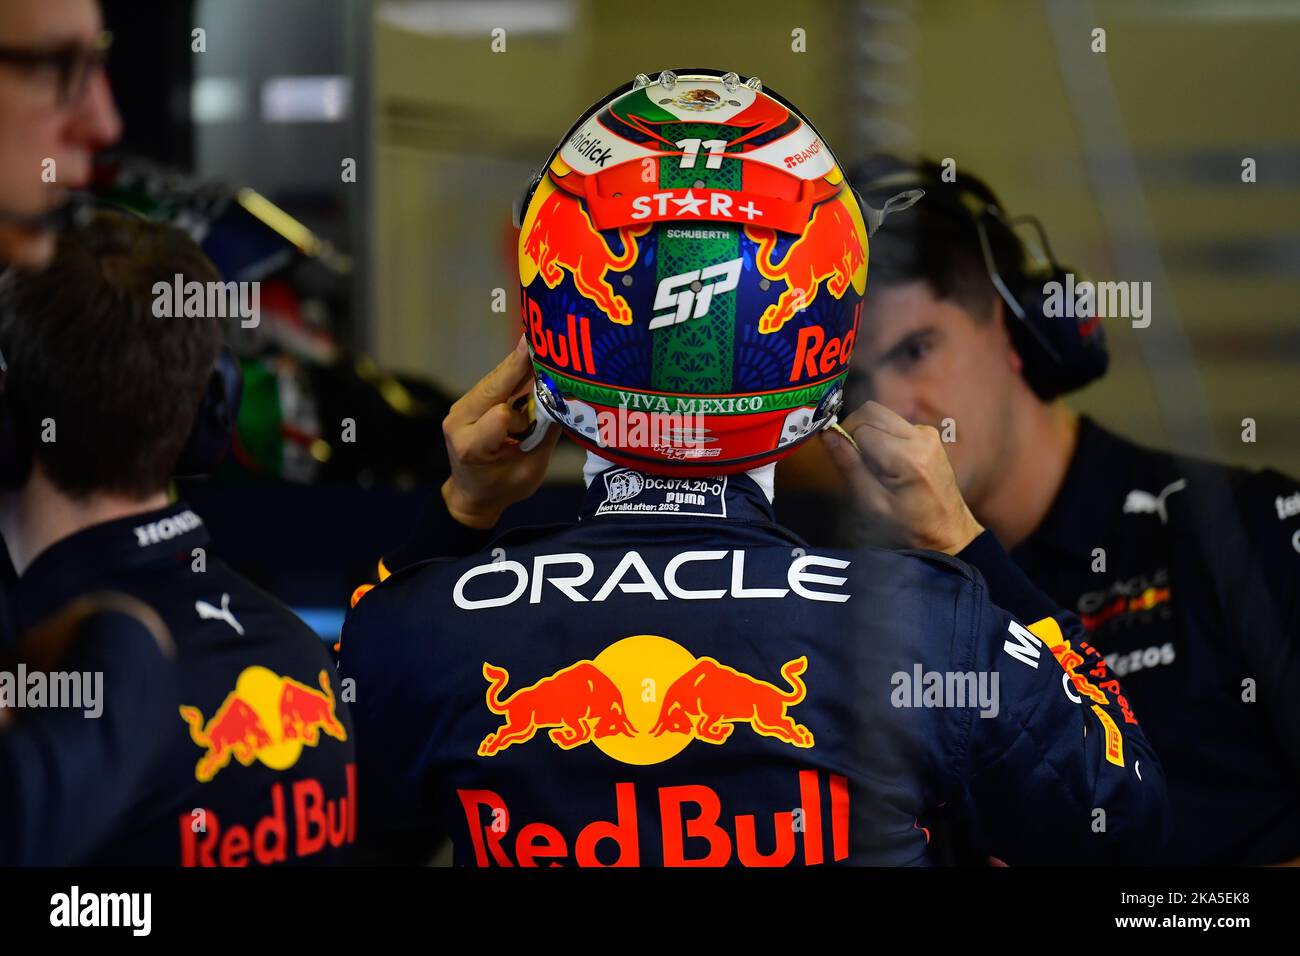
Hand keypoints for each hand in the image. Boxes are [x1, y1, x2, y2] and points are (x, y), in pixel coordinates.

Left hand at [441, 337, 559, 528]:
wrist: (471, 494)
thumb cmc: (503, 488)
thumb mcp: (530, 471)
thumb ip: (545, 435)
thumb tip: (567, 400)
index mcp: (472, 447)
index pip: (500, 416)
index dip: (524, 410)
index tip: (545, 393)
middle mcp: (459, 422)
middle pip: (494, 387)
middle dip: (518, 366)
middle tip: (537, 339)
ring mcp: (461, 409)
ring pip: (494, 380)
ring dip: (518, 365)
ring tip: (537, 342)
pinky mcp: (468, 401)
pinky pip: (494, 382)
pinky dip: (513, 372)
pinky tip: (529, 355)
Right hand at [822, 400, 983, 554]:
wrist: (948, 531)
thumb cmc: (910, 526)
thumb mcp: (873, 502)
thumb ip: (849, 465)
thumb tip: (828, 434)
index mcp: (907, 458)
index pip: (860, 429)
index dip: (846, 441)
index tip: (846, 461)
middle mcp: (921, 438)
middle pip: (872, 412)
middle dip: (854, 429)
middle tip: (852, 456)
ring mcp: (927, 433)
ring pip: (882, 415)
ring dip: (869, 432)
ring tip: (872, 463)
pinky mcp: (929, 434)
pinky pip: (895, 423)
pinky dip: (883, 436)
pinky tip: (888, 462)